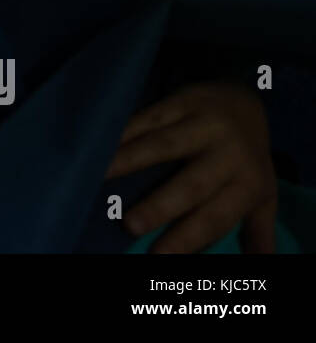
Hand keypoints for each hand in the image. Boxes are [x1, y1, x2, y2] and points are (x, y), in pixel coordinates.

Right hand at [105, 82, 277, 252]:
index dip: (189, 237)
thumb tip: (259, 264)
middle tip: (130, 226)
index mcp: (248, 182)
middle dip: (160, 205)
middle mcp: (229, 153)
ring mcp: (204, 123)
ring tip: (101, 177)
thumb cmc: (246, 159)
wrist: (245, 99)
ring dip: (130, 160)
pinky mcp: (181, 101)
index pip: (217, 216)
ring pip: (163, 145)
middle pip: (192, 183)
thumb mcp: (262, 195)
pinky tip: (101, 144)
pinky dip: (122, 132)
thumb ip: (257, 231)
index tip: (159, 255)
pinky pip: (148, 118)